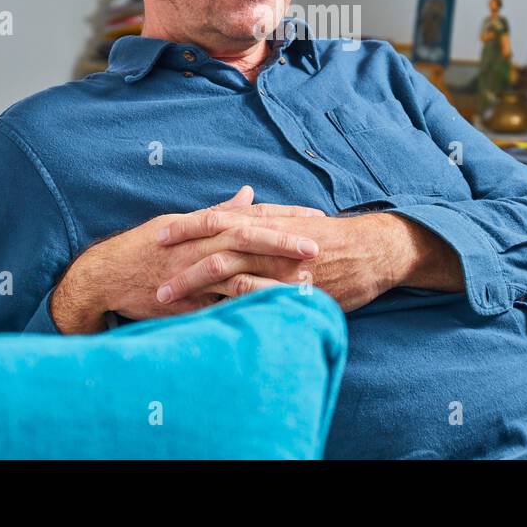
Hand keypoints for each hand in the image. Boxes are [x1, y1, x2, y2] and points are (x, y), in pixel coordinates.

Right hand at [51, 186, 323, 330]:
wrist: (106, 274)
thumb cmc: (146, 247)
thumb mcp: (182, 222)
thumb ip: (219, 210)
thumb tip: (248, 194)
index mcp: (205, 223)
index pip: (253, 215)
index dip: (285, 216)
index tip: (316, 218)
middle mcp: (201, 243)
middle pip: (249, 236)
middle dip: (284, 239)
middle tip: (318, 244)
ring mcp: (194, 271)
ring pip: (237, 269)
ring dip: (270, 274)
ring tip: (300, 279)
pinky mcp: (186, 298)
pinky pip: (218, 302)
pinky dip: (243, 303)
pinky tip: (268, 309)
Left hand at [156, 204, 451, 311]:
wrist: (374, 248)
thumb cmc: (335, 238)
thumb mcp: (297, 223)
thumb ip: (268, 218)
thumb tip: (244, 210)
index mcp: (266, 221)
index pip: (217, 219)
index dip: (185, 227)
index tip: (158, 235)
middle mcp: (267, 238)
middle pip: (212, 245)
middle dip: (180, 261)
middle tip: (152, 276)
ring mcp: (278, 263)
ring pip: (225, 271)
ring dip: (193, 286)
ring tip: (167, 302)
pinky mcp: (291, 286)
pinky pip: (252, 295)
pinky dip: (224, 304)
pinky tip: (204, 316)